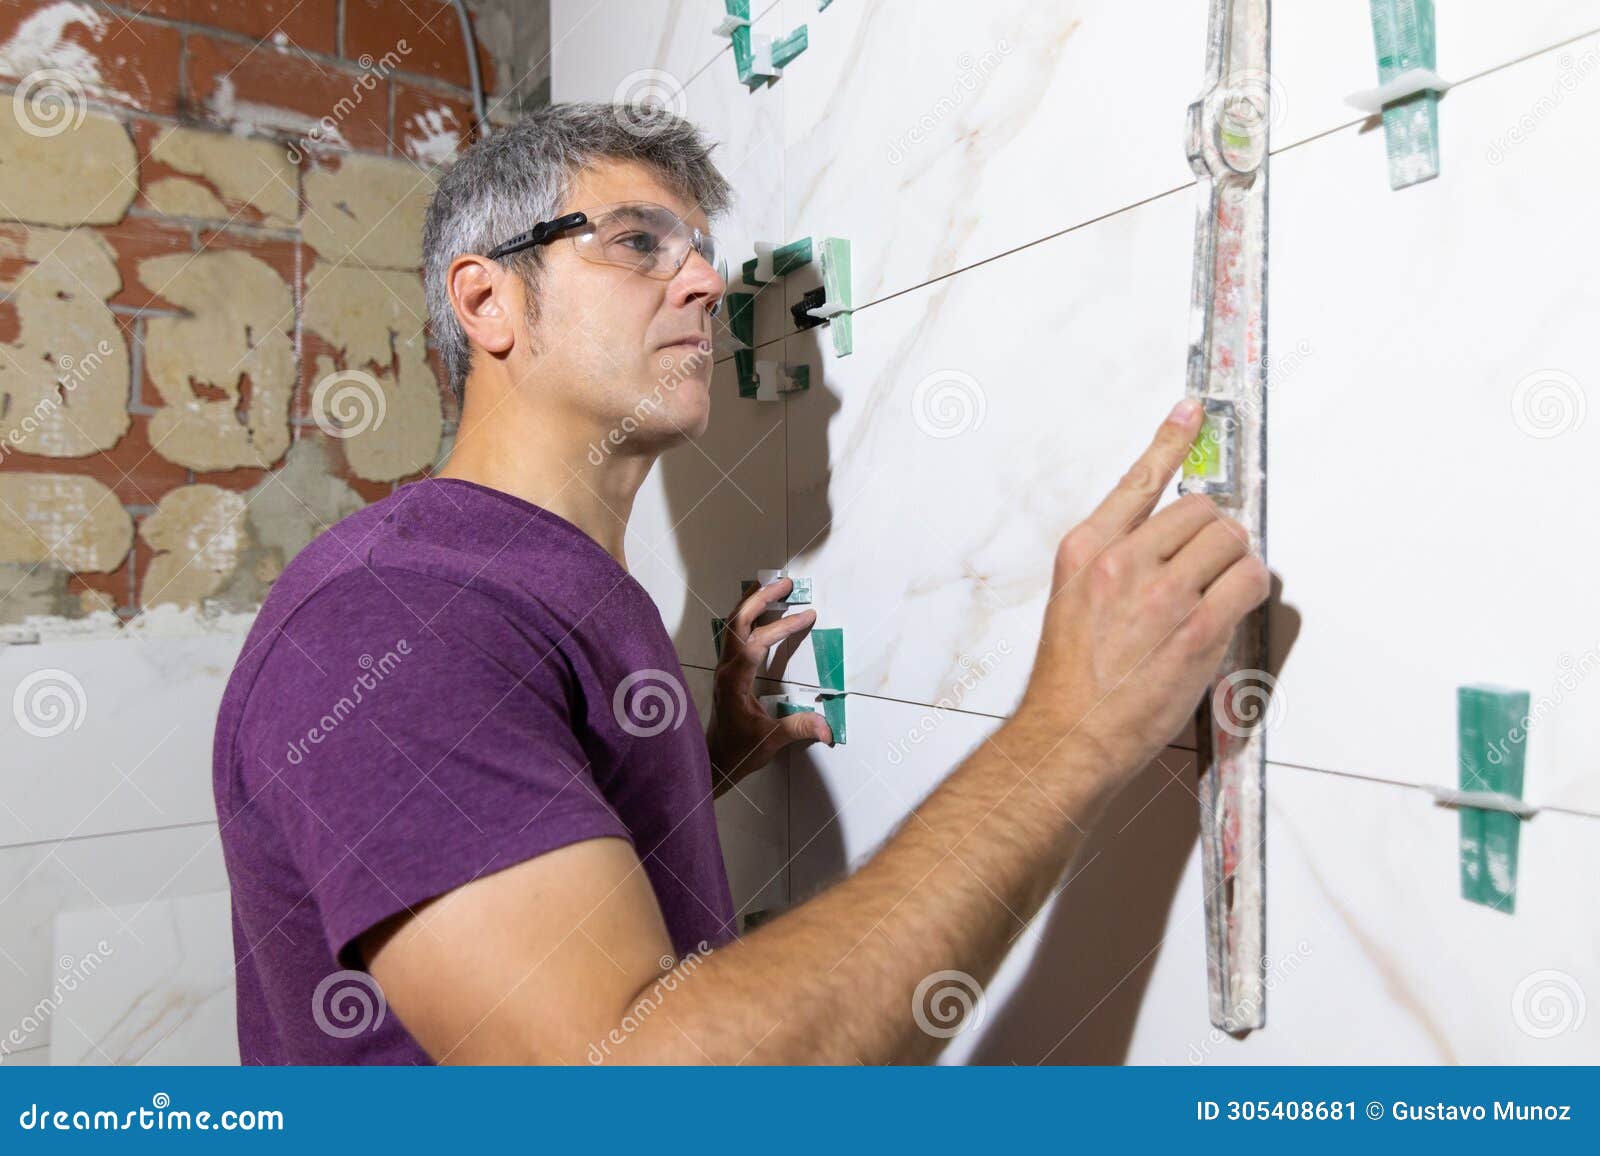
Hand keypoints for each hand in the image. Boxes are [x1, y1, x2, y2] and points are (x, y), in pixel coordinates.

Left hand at [704, 577, 832, 794]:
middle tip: (786, 583)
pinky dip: (746, 616)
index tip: (808, 616)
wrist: (714, 761)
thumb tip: (828, 728)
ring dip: (751, 603)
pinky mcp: (727, 671)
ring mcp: (724, 668)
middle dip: (762, 599)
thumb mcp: (771, 741)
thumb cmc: (739, 751)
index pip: (757, 643)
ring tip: (771, 585)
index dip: (782, 626)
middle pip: (738, 623)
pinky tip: (757, 609)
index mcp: (734, 681)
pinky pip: (734, 634)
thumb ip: (799, 729)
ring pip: (732, 625)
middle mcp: (726, 669)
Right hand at [1017, 399, 1271, 785]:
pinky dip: (1253, 585)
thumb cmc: (1072, 678)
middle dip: (1215, 531)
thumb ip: (1112, 563)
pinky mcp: (1197, 627)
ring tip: (1224, 585)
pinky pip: (1248, 580)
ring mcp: (1161, 593)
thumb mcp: (1072, 601)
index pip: (1137, 479)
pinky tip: (1238, 600)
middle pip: (1200, 508)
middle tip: (1213, 560)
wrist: (1070, 733)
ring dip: (1238, 558)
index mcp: (1086, 550)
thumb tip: (1163, 543)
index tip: (1191, 409)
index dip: (1170, 438)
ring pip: (1230, 539)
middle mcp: (1122, 562)